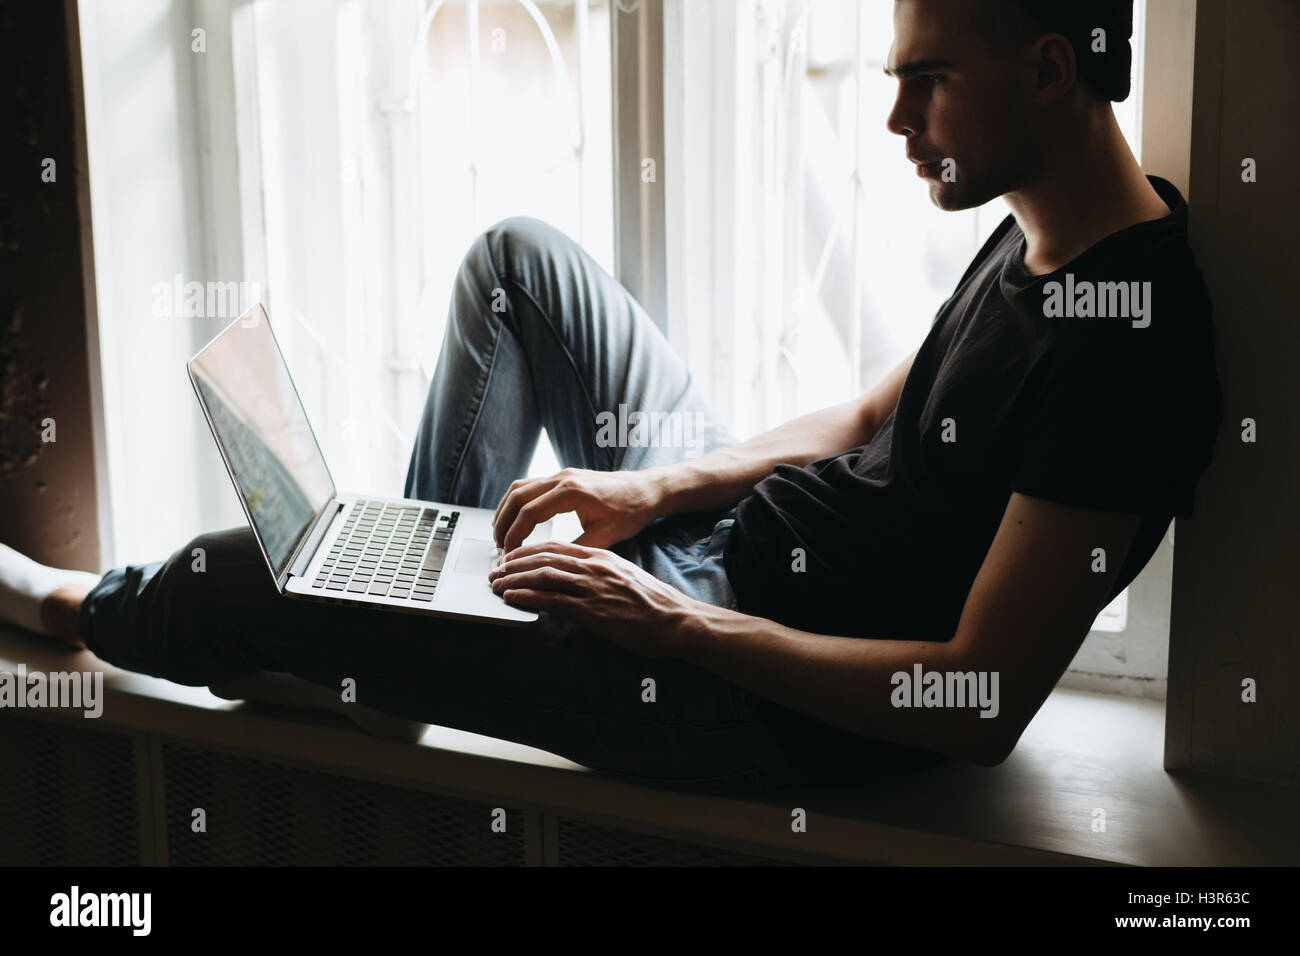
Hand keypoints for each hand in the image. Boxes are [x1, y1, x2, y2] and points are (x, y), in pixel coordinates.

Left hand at [487, 540, 698, 658]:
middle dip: (514, 563)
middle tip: (495, 571)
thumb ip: (598, 574)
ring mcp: (592, 587)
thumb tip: (575, 580)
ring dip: (514, 579)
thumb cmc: (653, 603)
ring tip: (496, 584)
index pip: (556, 547)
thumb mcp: (623, 577)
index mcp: (600, 556)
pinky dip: (527, 596)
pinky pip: (552, 599)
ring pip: (543, 575)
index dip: (528, 551)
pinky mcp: (592, 610)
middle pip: (544, 557)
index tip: (511, 557)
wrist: (676, 619)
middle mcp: (594, 566)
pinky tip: (512, 598)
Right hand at [492, 467, 662, 552]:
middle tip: (498, 547)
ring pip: (520, 488)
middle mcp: (562, 478)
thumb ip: (574, 549)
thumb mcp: (604, 537)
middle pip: (517, 496)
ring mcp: (561, 475)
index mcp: (571, 492)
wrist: (644, 491)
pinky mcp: (563, 477)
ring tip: (500, 534)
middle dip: (503, 522)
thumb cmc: (630, 512)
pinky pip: (530, 486)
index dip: (514, 535)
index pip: (529, 512)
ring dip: (506, 510)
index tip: (508, 553)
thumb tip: (548, 564)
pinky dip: (517, 502)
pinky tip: (515, 519)